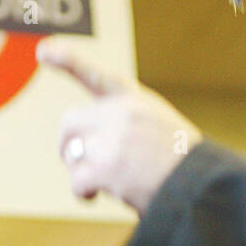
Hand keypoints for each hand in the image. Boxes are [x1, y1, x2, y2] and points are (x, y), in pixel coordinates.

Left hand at [37, 39, 202, 214]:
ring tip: (101, 184)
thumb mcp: (162, 128)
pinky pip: (77, 179)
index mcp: (137, 101)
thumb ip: (127, 126)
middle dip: (66, 143)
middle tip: (72, 161)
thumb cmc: (185, 166)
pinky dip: (82, 191)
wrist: (202, 185)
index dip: (67, 60)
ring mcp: (113, 138)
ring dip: (80, 172)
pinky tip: (93, 195)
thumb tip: (83, 148)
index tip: (44, 51)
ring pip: (73, 154)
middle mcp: (122, 113)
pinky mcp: (106, 166)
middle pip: (70, 122)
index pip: (95, 76)